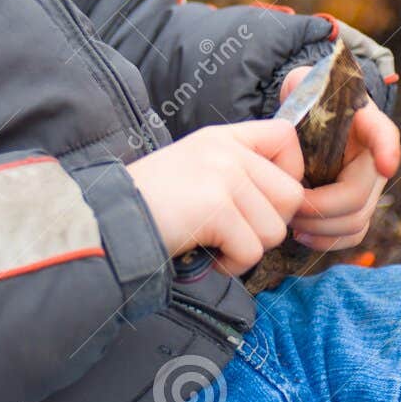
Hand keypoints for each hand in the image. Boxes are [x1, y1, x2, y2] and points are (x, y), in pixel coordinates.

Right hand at [126, 121, 304, 276]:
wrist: (109, 221)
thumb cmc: (152, 203)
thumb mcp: (196, 168)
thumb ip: (237, 171)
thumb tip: (291, 200)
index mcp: (223, 138)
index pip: (286, 137)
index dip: (291, 172)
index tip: (268, 198)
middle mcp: (226, 151)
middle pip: (291, 194)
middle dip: (269, 224)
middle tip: (236, 232)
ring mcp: (223, 177)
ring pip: (275, 229)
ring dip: (248, 248)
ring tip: (215, 243)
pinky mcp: (217, 208)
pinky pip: (252, 250)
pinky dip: (232, 265)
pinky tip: (208, 255)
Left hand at [278, 70, 400, 250]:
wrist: (308, 117)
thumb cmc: (304, 101)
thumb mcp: (302, 86)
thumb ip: (301, 90)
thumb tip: (293, 107)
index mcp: (364, 122)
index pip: (384, 133)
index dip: (388, 150)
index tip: (386, 165)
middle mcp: (374, 158)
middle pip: (359, 195)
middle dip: (320, 208)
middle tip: (288, 205)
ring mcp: (369, 187)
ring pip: (356, 221)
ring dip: (320, 228)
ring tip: (289, 219)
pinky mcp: (356, 208)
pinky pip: (351, 235)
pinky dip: (326, 241)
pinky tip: (300, 234)